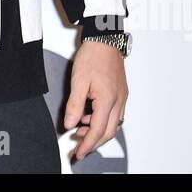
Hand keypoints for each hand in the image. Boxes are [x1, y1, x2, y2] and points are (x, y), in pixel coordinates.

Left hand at [64, 39, 128, 160]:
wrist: (105, 39)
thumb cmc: (93, 56)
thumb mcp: (78, 81)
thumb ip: (74, 105)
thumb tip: (70, 123)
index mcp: (108, 99)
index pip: (98, 130)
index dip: (88, 144)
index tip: (79, 153)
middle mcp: (119, 100)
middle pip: (109, 132)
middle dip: (94, 143)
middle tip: (80, 148)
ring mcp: (122, 97)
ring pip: (114, 124)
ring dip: (98, 132)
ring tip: (81, 129)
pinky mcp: (121, 92)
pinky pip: (115, 114)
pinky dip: (103, 121)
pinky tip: (90, 116)